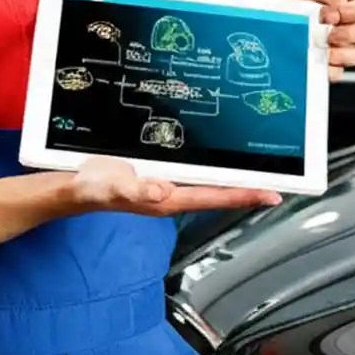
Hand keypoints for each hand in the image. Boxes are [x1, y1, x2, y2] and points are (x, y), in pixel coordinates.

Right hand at [69, 156, 281, 216]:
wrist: (73, 184)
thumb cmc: (91, 187)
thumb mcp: (110, 185)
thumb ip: (134, 190)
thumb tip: (163, 192)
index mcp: (168, 198)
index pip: (216, 197)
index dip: (245, 195)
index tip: (273, 194)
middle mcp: (173, 193)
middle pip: (220, 190)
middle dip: (249, 185)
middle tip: (281, 179)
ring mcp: (168, 184)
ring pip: (210, 180)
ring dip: (234, 175)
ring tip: (261, 167)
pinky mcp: (160, 173)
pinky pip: (194, 169)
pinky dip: (213, 163)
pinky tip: (222, 156)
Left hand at [274, 0, 354, 81]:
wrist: (263, 30)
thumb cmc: (286, 8)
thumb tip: (341, 0)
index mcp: (347, 6)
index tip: (334, 12)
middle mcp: (349, 29)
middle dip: (351, 32)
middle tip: (329, 32)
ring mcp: (342, 51)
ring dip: (339, 51)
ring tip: (319, 45)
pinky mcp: (330, 69)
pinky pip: (338, 72)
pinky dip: (326, 67)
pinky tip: (312, 58)